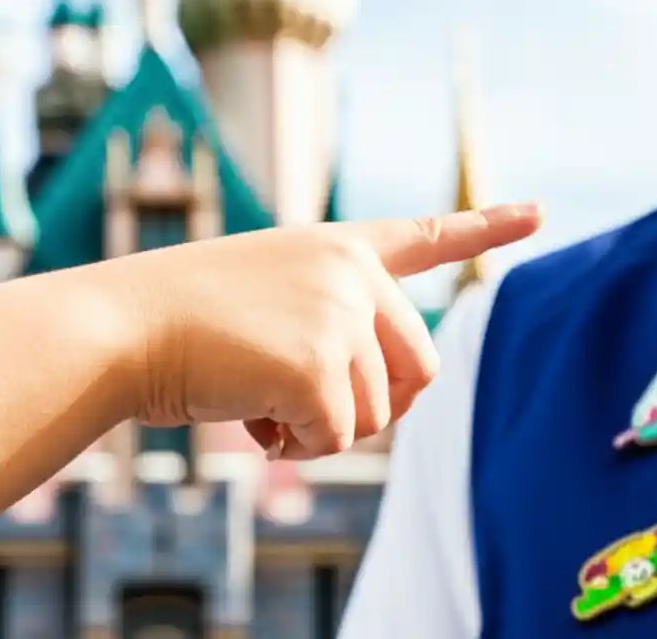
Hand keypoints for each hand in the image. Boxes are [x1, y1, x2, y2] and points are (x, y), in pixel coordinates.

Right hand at [108, 203, 540, 459]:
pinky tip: (250, 414)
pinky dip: (294, 444)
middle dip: (377, 407)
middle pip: (418, 371)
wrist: (118, 326)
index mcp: (337, 249)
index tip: (539, 213)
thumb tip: (383, 404)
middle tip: (310, 406)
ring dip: (321, 425)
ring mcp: (339, 315)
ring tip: (258, 396)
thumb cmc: (178, 320)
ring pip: (377, 414)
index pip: (425, 237)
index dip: (485, 227)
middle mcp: (351, 273)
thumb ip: (334, 330)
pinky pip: (336, 439)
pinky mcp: (318, 365)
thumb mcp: (267, 302)